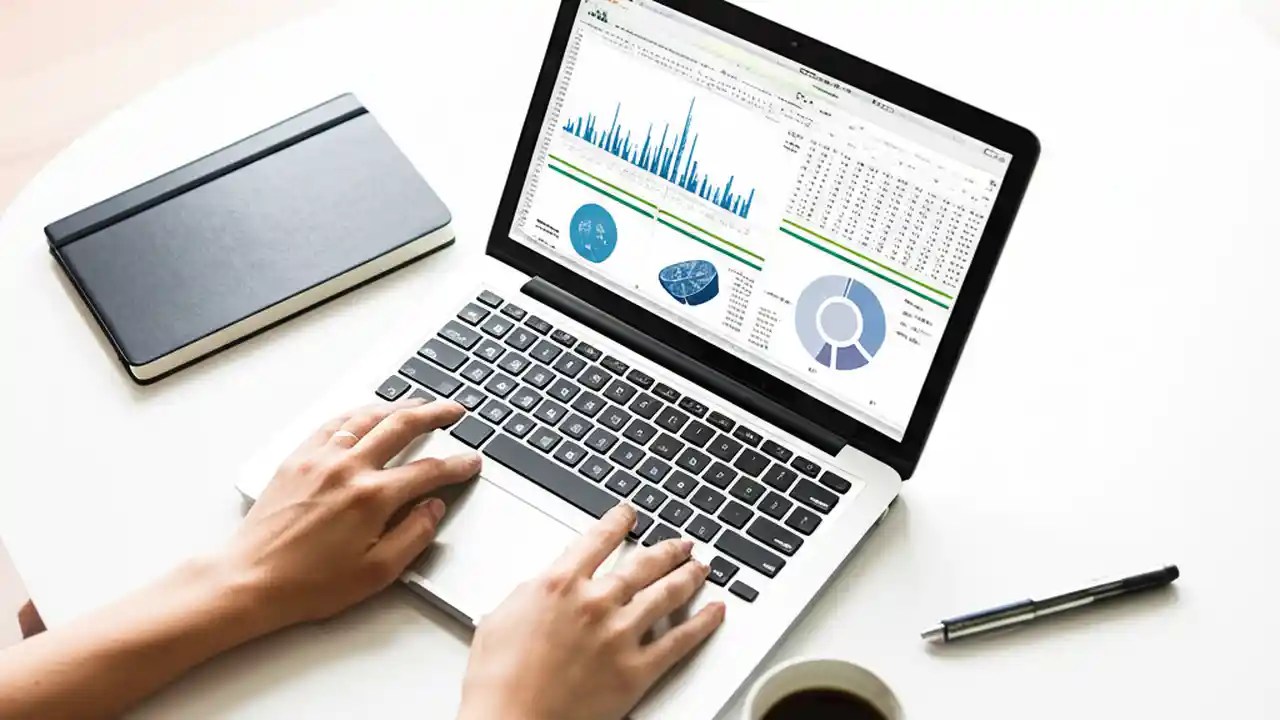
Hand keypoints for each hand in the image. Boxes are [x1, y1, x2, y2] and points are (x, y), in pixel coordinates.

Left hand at [223, 398, 479, 632]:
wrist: (250, 580)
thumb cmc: (308, 584)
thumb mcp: (376, 572)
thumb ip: (414, 535)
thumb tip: (433, 507)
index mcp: (372, 498)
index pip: (428, 470)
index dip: (457, 464)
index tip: (471, 461)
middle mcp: (347, 469)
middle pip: (402, 426)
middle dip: (435, 414)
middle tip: (455, 411)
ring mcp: (320, 459)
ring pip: (367, 417)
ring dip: (398, 406)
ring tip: (418, 403)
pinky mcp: (296, 459)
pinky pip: (333, 424)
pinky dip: (356, 413)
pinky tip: (366, 414)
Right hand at [458, 505, 725, 719]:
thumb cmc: (497, 679)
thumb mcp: (501, 617)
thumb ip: (532, 594)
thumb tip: (546, 587)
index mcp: (560, 584)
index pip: (598, 538)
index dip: (618, 521)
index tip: (630, 514)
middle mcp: (595, 602)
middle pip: (642, 563)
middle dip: (666, 549)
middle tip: (680, 543)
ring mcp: (619, 634)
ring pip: (667, 593)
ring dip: (688, 576)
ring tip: (700, 567)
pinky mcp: (636, 669)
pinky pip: (679, 640)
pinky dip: (702, 624)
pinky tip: (714, 612)